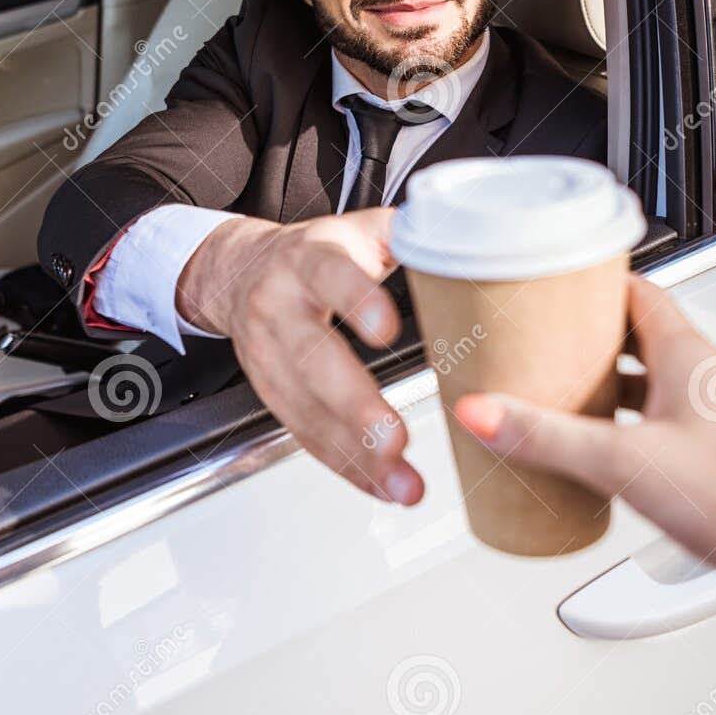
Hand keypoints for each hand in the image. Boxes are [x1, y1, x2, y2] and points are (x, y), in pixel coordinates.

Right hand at [177, 209, 421, 504]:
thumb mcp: (358, 230)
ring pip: (306, 409)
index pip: (330, 276)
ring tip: (402, 482)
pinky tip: (380, 484)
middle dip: (354, 404)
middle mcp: (280, 307)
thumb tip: (475, 237)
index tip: (387, 330)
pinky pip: (305, 435)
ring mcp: (268, 355)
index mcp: (309, 259)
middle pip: (311, 359)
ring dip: (354, 452)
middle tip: (393, 437)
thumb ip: (411, 233)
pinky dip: (345, 465)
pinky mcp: (270, 394)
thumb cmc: (316, 253)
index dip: (356, 301)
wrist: (240, 272)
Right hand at [452, 274, 715, 594]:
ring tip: (561, 396)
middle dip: (585, 337)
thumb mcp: (624, 462)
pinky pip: (663, 420)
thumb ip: (548, 438)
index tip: (549, 282)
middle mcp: (707, 376)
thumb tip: (485, 412)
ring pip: (652, 379)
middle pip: (637, 333)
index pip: (636, 290)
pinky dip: (629, 424)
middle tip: (540, 342)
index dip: (590, 282)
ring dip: (608, 383)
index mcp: (688, 355)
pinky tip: (607, 453)